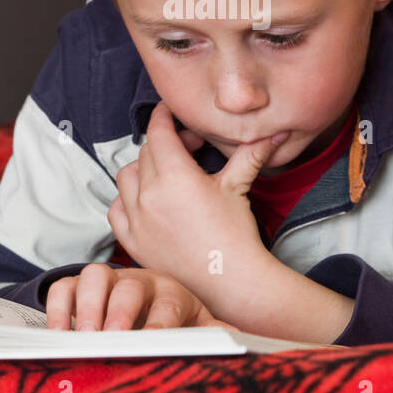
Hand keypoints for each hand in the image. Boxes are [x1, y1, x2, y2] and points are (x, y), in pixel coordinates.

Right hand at [44, 264, 237, 331]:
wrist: (152, 303)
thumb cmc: (176, 321)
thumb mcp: (198, 327)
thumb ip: (214, 335)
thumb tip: (241, 342)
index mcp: (173, 293)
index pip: (169, 302)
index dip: (160, 322)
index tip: (151, 341)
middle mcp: (140, 281)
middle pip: (129, 287)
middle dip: (119, 313)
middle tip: (110, 339)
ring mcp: (109, 281)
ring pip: (94, 277)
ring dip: (87, 306)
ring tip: (83, 337)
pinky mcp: (81, 287)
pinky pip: (64, 286)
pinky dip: (58, 307)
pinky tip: (58, 334)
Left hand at [108, 101, 287, 297]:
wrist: (229, 280)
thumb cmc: (236, 235)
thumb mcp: (239, 187)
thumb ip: (250, 155)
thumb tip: (277, 134)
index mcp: (175, 176)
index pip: (159, 132)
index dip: (163, 116)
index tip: (168, 112)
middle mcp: (150, 195)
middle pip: (146, 153)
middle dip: (165, 143)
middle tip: (188, 149)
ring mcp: (137, 219)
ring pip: (125, 177)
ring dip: (142, 169)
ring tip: (165, 173)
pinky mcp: (132, 241)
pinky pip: (116, 209)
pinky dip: (126, 199)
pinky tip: (144, 200)